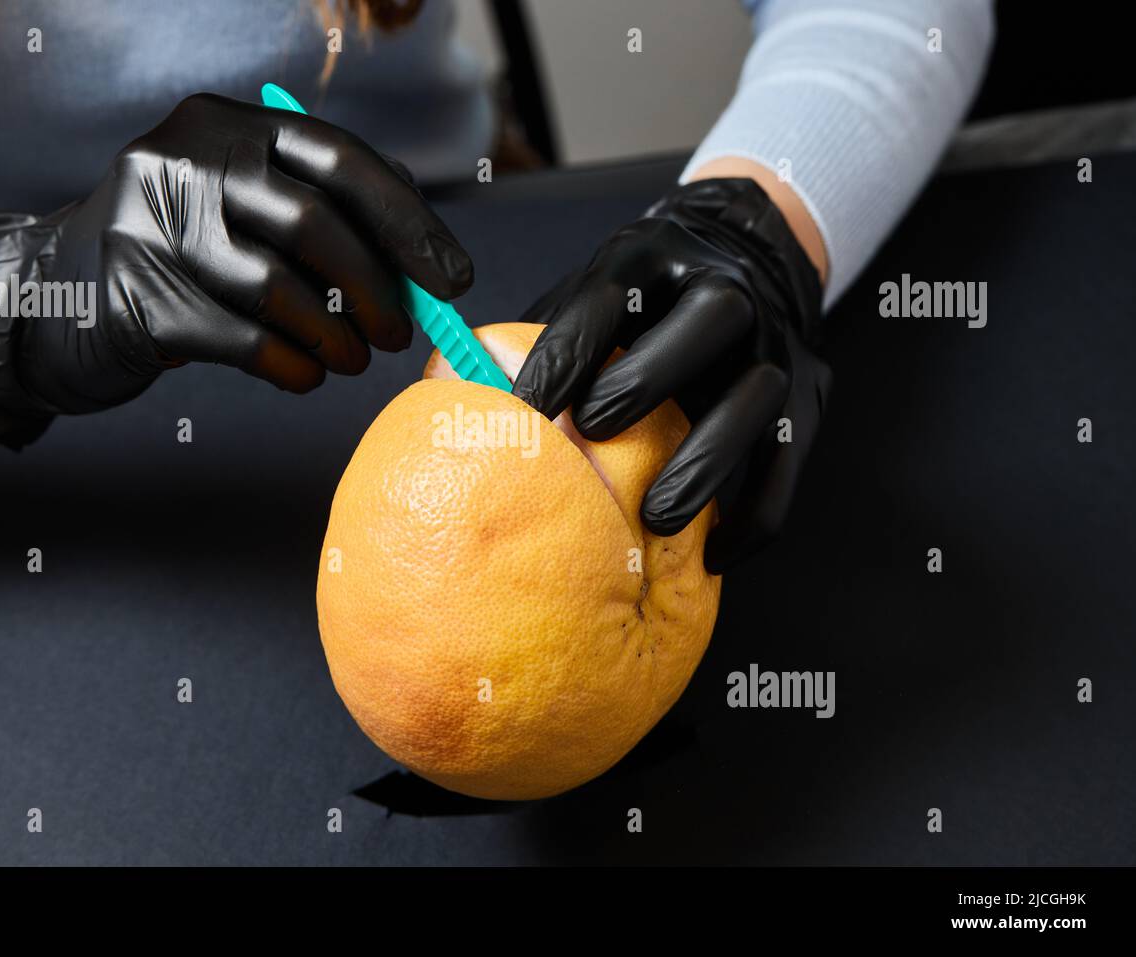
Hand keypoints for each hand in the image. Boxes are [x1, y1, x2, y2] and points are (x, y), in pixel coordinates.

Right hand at [0, 92, 472, 445]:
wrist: (51, 297)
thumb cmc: (180, 257)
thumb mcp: (239, 209)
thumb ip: (320, 217)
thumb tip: (424, 265)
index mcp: (225, 125)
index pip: (339, 157)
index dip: (406, 220)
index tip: (450, 278)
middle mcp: (184, 159)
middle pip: (313, 221)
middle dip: (376, 289)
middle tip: (400, 334)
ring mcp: (150, 225)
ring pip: (277, 286)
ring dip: (334, 338)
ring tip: (351, 362)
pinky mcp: (133, 297)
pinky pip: (241, 339)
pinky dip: (290, 365)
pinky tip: (305, 375)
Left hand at [511, 178, 829, 573]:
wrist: (752, 250)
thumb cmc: (645, 295)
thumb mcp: (592, 291)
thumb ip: (534, 336)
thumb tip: (447, 384)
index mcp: (655, 259)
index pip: (606, 299)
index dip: (562, 354)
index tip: (520, 410)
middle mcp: (726, 292)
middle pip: (707, 323)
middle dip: (646, 383)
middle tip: (592, 436)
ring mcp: (779, 344)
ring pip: (757, 400)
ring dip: (706, 463)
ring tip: (657, 518)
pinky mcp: (810, 397)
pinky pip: (789, 465)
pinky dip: (754, 518)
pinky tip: (712, 556)